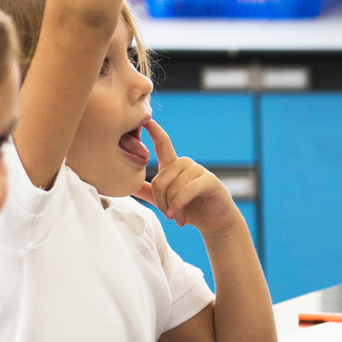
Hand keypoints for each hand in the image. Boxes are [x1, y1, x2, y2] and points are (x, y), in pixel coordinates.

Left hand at [134, 120, 241, 234]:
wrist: (215, 222)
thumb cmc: (191, 209)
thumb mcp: (165, 201)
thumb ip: (147, 192)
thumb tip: (126, 186)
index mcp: (174, 166)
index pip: (163, 144)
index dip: (154, 132)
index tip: (146, 120)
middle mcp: (186, 164)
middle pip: (161, 178)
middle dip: (160, 201)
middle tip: (168, 215)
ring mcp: (199, 170)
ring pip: (173, 186)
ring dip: (172, 207)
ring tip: (177, 217)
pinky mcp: (209, 180)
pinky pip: (187, 190)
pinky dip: (179, 204)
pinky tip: (179, 217)